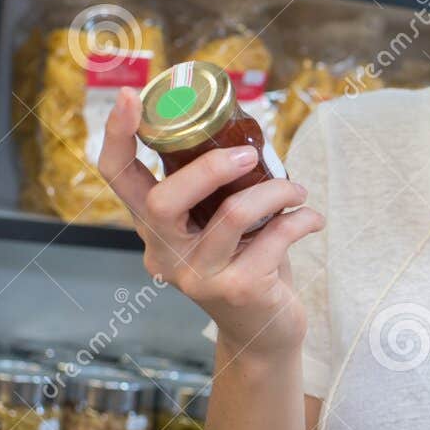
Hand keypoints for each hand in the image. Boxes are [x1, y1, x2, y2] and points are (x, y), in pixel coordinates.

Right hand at [96, 87, 324, 356]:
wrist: (263, 334)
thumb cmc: (244, 264)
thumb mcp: (219, 224)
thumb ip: (218, 188)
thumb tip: (246, 131)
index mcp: (154, 227)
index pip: (118, 178)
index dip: (118, 135)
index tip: (131, 95)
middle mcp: (165, 254)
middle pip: (163, 201)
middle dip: (208, 167)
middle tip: (249, 155)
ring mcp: (199, 277)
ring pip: (232, 215)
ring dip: (275, 192)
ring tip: (297, 190)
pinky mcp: (239, 290)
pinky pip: (275, 238)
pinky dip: (302, 219)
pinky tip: (311, 219)